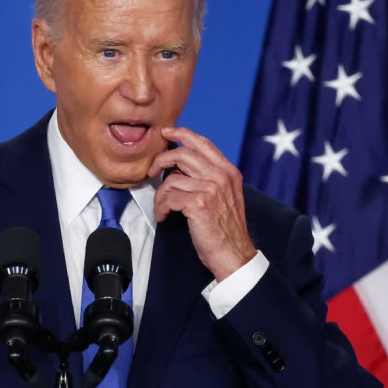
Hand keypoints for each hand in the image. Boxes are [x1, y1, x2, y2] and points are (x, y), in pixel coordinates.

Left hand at [148, 127, 256, 280]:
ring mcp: (210, 189)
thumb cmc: (227, 229)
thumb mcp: (226, 196)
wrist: (235, 255)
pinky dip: (162, 208)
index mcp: (228, 172)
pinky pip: (169, 198)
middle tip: (151, 171)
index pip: (203, 143)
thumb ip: (211, 178)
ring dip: (160, 195)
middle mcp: (221, 176)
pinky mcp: (199, 204)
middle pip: (183, 154)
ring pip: (171, 179)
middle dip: (161, 160)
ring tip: (162, 207)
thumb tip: (184, 166)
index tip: (167, 132)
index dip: (182, 134)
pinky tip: (165, 216)